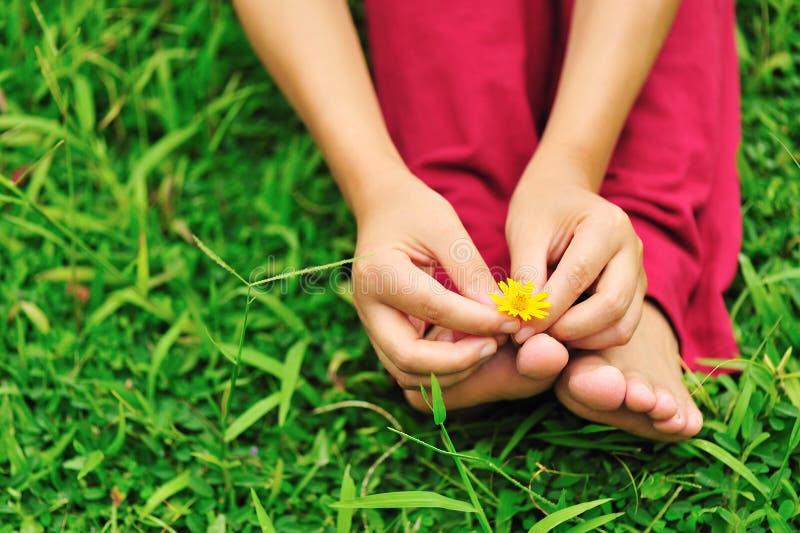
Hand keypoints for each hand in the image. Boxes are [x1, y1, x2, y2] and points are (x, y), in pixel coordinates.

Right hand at [351, 170, 519, 388]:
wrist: (382, 210)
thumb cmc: (414, 211)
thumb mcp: (445, 227)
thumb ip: (470, 271)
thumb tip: (499, 314)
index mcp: (379, 273)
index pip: (432, 309)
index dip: (477, 320)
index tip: (512, 320)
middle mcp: (367, 307)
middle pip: (408, 360)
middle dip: (458, 362)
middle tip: (496, 344)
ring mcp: (372, 325)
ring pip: (408, 373)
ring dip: (452, 371)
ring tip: (487, 344)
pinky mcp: (384, 335)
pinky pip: (411, 366)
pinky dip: (443, 366)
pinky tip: (470, 343)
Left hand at [505, 158, 645, 349]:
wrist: (559, 197)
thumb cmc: (539, 211)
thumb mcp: (524, 234)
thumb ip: (526, 276)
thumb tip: (525, 321)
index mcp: (608, 225)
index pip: (579, 276)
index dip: (548, 308)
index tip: (520, 327)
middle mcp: (632, 249)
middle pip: (612, 305)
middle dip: (569, 329)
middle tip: (533, 336)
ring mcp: (638, 272)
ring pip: (622, 325)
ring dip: (582, 339)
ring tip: (545, 335)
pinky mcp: (634, 292)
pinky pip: (621, 327)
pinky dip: (592, 339)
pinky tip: (561, 331)